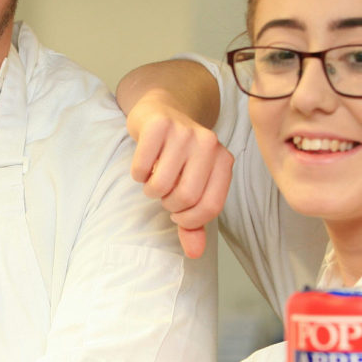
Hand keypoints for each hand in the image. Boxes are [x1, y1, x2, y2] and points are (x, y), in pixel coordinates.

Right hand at [124, 89, 232, 258]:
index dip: (190, 219)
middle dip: (168, 203)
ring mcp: (184, 132)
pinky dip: (137, 173)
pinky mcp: (158, 125)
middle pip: (185, 197)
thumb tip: (194, 253)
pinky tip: (143, 164)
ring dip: (150, 189)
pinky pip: (141, 167)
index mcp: (223, 160)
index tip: (178, 213)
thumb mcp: (192, 185)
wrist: (163, 108)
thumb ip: (195, 220)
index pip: (210, 206)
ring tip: (153, 177)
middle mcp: (208, 143)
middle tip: (164, 192)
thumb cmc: (178, 154)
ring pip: (161, 184)